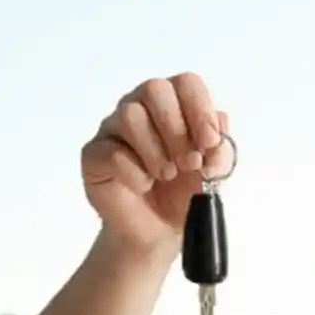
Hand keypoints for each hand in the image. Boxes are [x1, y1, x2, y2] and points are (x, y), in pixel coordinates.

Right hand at [81, 72, 231, 254]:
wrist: (158, 231)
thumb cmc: (182, 193)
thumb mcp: (213, 173)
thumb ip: (220, 149)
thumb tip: (219, 126)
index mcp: (173, 104)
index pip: (186, 83)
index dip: (200, 109)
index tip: (209, 142)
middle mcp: (141, 107)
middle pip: (155, 90)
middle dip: (177, 129)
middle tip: (189, 163)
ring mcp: (113, 128)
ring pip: (131, 116)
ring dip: (155, 150)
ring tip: (166, 176)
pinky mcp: (94, 155)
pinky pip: (112, 152)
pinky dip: (135, 172)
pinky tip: (144, 185)